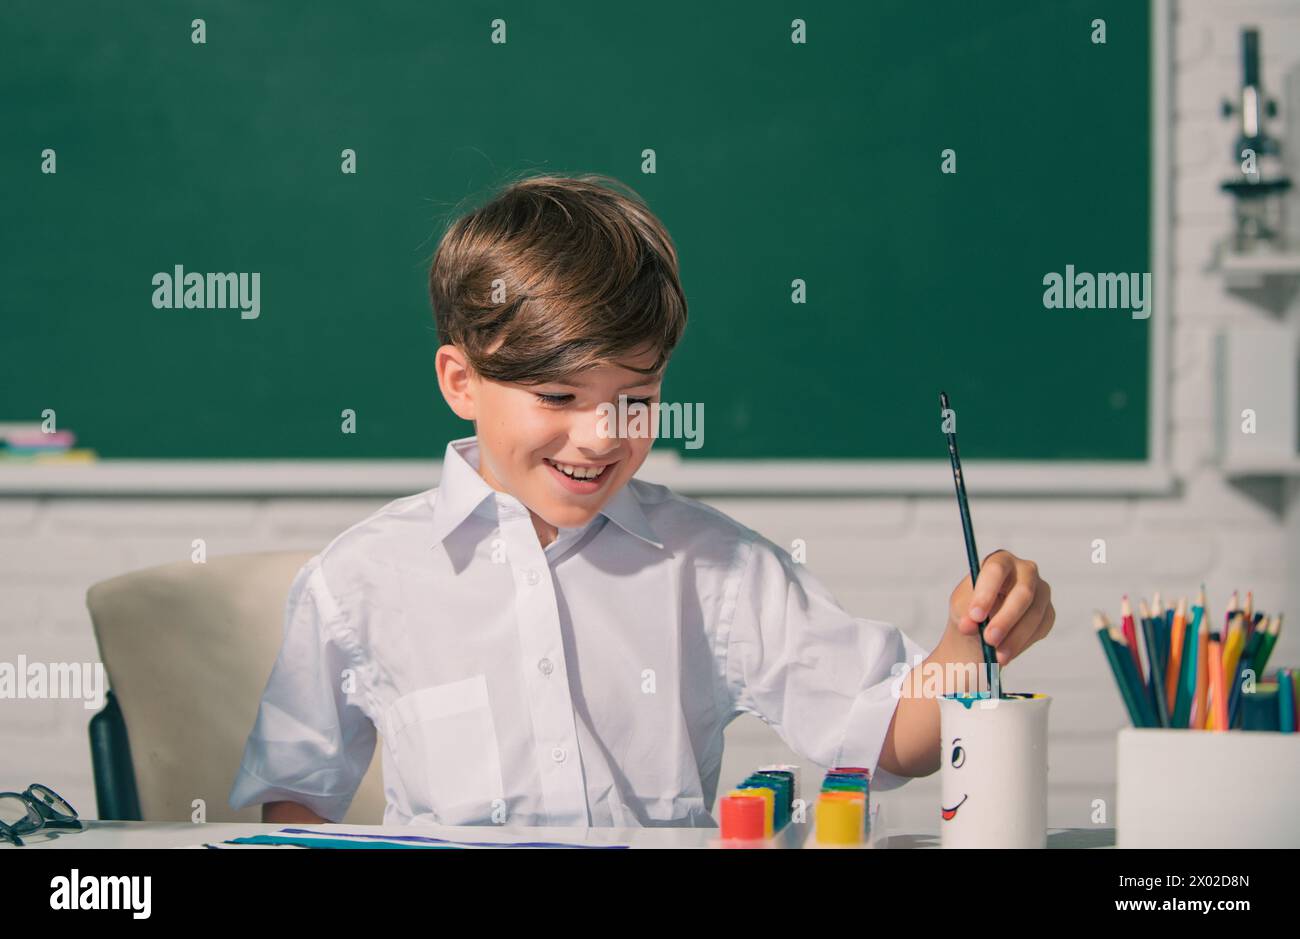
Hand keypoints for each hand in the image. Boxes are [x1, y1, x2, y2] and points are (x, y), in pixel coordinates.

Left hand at [947, 550, 1053, 666]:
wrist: (980, 631)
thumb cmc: (968, 612)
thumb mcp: (960, 610)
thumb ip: (964, 614)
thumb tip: (969, 625)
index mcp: (999, 561)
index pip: (996, 570)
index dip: (987, 593)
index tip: (975, 616)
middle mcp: (1025, 571)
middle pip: (1022, 592)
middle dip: (1005, 619)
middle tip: (989, 640)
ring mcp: (1041, 591)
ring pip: (1034, 614)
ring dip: (1015, 638)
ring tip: (996, 656)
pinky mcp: (1048, 613)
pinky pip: (1040, 628)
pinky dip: (1022, 643)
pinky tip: (1007, 653)